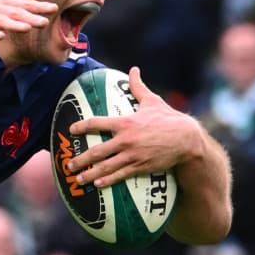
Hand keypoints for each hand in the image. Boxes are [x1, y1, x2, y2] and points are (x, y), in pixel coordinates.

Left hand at [65, 68, 201, 187]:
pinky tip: (97, 184)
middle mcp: (126, 140)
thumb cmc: (168, 118)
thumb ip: (138, 86)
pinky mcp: (140, 166)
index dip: (82, 126)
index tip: (72, 130)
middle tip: (68, 164)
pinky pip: (120, 175)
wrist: (186, 139)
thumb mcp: (152, 100)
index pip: (97, 123)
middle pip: (97, 151)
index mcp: (126, 122)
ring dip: (89, 174)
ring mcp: (132, 155)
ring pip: (106, 166)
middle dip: (81, 159)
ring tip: (77, 179)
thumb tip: (133, 69)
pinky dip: (108, 180)